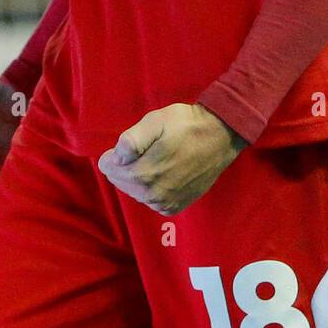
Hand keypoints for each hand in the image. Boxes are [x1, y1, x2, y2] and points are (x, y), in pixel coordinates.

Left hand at [98, 103, 245, 215]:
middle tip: (145, 147)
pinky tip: (162, 171)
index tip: (130, 142)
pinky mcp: (175, 207)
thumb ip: (131, 140)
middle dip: (125, 165)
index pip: (108, 169)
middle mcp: (152, 195)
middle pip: (120, 181)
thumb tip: (114, 158)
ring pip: (135, 191)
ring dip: (138, 176)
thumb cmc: (186, 125)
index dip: (114, 153)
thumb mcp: (155, 121)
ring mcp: (165, 204)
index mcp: (144, 174)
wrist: (220, 137)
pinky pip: (151, 199)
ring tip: (155, 157)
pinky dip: (150, 187)